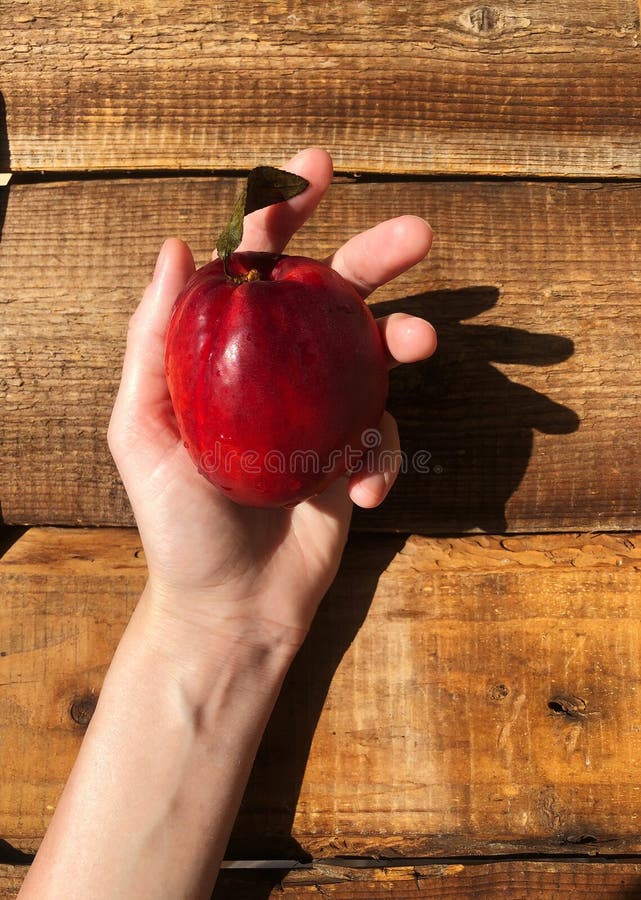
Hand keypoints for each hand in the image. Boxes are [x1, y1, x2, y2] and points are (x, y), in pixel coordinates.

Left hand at [108, 148, 435, 652]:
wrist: (230, 607)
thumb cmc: (175, 523)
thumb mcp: (140, 432)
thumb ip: (153, 342)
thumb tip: (179, 244)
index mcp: (227, 356)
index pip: (256, 270)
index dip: (281, 212)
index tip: (315, 167)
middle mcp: (278, 374)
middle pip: (331, 297)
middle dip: (375, 255)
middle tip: (419, 230)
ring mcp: (321, 413)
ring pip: (374, 353)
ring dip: (405, 337)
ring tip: (423, 339)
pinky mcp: (353, 454)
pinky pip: (383, 433)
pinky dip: (379, 454)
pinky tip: (358, 489)